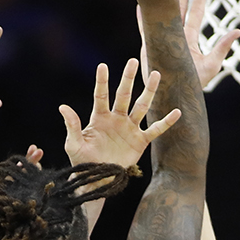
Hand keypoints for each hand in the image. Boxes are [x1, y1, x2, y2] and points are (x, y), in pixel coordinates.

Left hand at [60, 59, 181, 170]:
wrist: (97, 179)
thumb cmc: (82, 160)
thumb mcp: (74, 143)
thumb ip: (71, 125)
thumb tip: (62, 106)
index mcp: (100, 117)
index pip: (100, 95)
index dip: (102, 81)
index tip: (102, 66)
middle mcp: (116, 119)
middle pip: (124, 95)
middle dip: (128, 79)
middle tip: (133, 61)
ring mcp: (130, 128)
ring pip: (141, 106)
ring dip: (149, 91)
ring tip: (156, 74)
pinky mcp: (140, 141)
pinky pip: (155, 130)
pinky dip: (166, 122)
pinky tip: (177, 112)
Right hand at [139, 0, 239, 87]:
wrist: (175, 96)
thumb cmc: (194, 84)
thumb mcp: (211, 65)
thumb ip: (222, 47)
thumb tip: (238, 30)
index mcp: (191, 38)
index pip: (195, 13)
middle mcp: (176, 35)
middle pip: (179, 8)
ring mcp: (162, 39)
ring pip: (163, 13)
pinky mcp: (150, 46)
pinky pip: (145, 29)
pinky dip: (143, 17)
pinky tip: (141, 5)